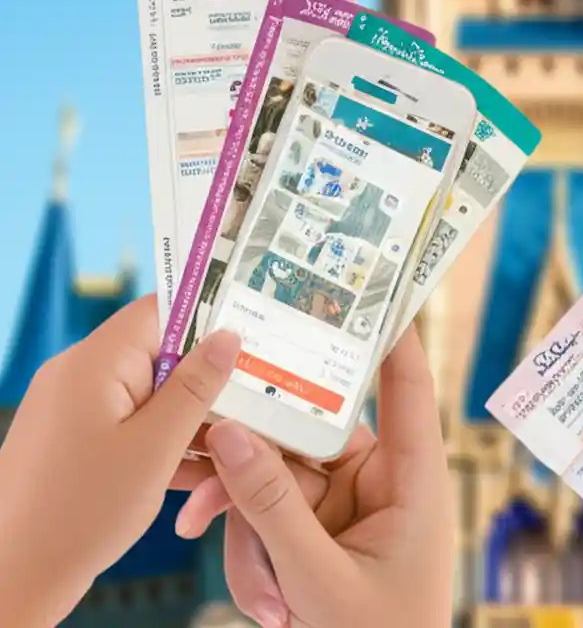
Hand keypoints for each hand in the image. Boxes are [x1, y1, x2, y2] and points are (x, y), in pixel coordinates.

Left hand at [0, 296, 238, 625]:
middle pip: (161, 354)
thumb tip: (229, 333)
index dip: (209, 320)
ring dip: (191, 421)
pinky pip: (133, 423)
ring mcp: (76, 407)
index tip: (255, 343)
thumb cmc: (82, 511)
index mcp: (96, 362)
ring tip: (229, 453)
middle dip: (208, 383)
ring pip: (152, 394)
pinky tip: (199, 475)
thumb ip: (197, 387)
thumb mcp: (156, 447)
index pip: (160, 310)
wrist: (15, 575)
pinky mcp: (77, 438)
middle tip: (254, 408)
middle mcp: (81, 374)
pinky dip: (165, 443)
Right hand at [201, 329, 451, 627]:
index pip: (407, 390)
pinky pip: (275, 519)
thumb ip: (272, 506)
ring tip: (269, 603)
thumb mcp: (322, 576)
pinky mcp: (323, 533)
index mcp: (415, 480)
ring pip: (280, 481)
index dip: (391, 336)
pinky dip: (260, 559)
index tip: (369, 287)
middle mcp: (384, 482)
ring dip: (258, 539)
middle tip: (204, 473)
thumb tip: (231, 432)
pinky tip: (266, 605)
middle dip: (259, 468)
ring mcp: (350, 507)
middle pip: (312, 435)